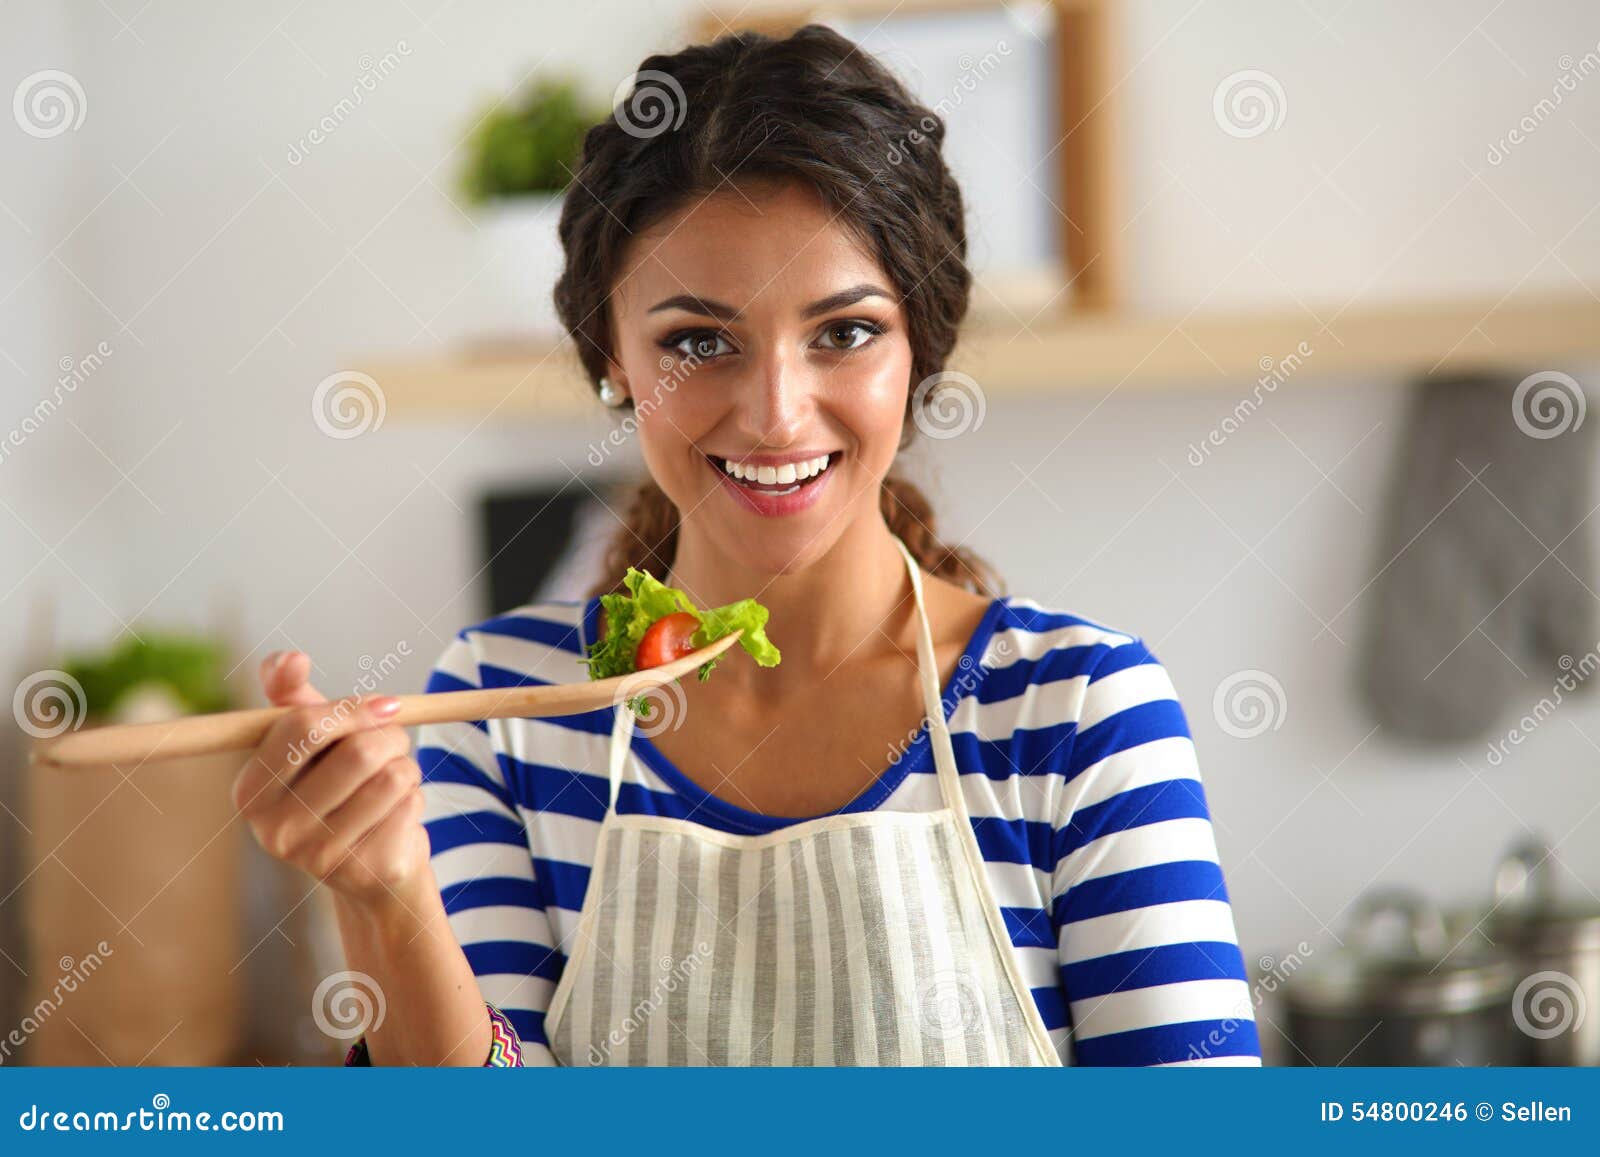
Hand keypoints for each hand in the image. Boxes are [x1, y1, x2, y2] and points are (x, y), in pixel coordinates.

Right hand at [234, 651, 430, 908]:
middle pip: (359, 752)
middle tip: (393, 744)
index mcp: (250, 792)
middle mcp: (275, 831)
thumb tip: (289, 660)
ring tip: (392, 782)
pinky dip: (415, 798)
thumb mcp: (311, 739)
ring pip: (394, 776)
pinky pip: (411, 805)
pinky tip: (396, 815)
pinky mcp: (365, 872)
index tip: (385, 704)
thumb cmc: (336, 786)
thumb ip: (290, 694)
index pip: (301, 727)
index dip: (352, 707)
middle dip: (391, 736)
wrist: (370, 866)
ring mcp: (319, 858)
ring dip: (407, 767)